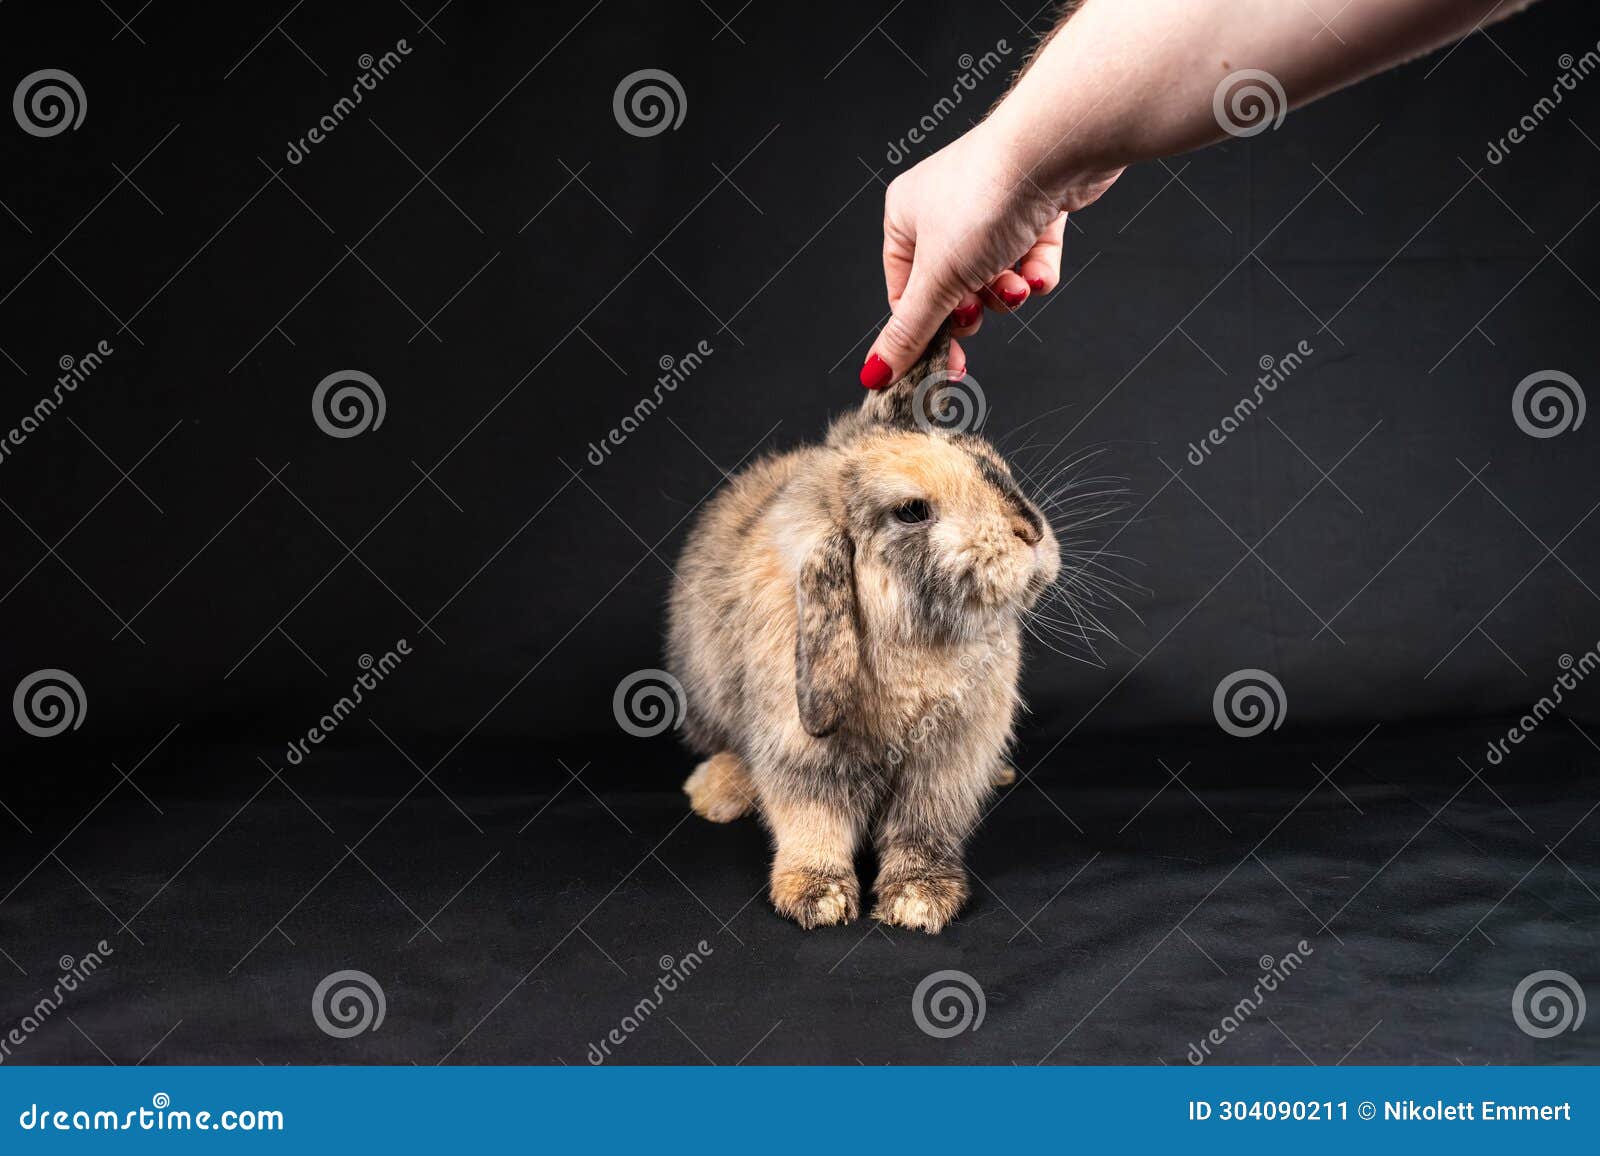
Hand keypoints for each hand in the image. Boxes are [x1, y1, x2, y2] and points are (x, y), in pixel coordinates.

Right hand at [860, 122, 1121, 388]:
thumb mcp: (938, 279)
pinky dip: (1035, 272)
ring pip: (994, 276)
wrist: (1054, 150)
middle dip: (973, 307)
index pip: (904, 291)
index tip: (943, 364)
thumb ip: (909, 330)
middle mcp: (944, 208)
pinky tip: (1038, 270)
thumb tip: (875, 373)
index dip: (924, 330)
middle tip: (979, 311)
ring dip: (1007, 292)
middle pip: (952, 288)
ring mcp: (991, 206)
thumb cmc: (986, 197)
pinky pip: (1028, 258)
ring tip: (1016, 285)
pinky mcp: (1034, 207)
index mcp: (905, 217)